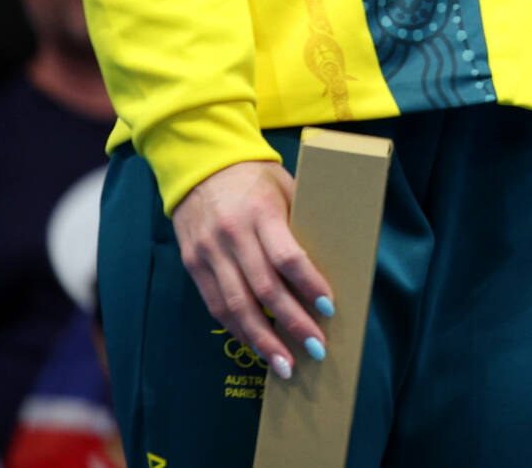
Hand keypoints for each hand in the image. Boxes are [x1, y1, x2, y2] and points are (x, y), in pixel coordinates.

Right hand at [170, 160, 333, 377]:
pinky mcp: (192, 265)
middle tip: (316, 349)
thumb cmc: (257, 178)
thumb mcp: (288, 187)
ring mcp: (208, 253)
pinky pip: (215, 305)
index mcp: (261, 212)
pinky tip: (256, 346)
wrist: (200, 166)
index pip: (287, 256)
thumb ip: (304, 222)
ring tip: (285, 365)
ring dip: (262, 340)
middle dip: (291, 324)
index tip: (330, 309)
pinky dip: (238, 329)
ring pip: (235, 306)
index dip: (309, 285)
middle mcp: (231, 235)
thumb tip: (340, 258)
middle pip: (263, 289)